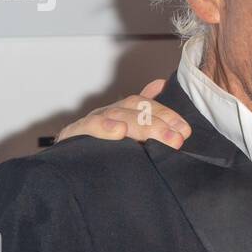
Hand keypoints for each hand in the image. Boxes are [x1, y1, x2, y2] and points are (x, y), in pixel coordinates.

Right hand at [54, 79, 192, 148]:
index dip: (167, 114)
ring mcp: (91, 123)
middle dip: (158, 123)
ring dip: (140, 125)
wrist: (66, 166)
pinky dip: (104, 128)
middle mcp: (108, 113)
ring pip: (116, 116)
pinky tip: (118, 131)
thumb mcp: (128, 131)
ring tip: (158, 135)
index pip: (146, 105)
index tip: (184, 130)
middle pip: (134, 109)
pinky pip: (88, 128)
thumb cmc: (101, 147)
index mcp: (122, 111)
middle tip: (176, 139)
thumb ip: (145, 111)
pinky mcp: (74, 135)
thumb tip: (161, 84)